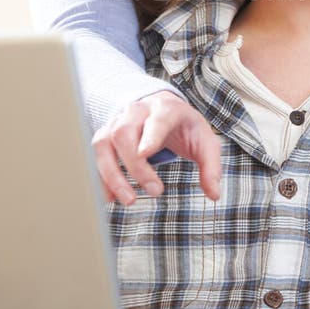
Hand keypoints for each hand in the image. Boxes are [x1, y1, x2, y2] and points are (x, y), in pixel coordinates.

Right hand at [92, 91, 220, 205]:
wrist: (163, 108)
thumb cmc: (185, 127)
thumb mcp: (205, 142)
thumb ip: (211, 166)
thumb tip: (213, 194)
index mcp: (166, 108)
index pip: (156, 119)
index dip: (149, 136)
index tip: (144, 154)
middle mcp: (137, 111)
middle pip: (125, 132)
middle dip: (135, 165)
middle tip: (154, 191)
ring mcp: (118, 120)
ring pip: (104, 142)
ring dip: (113, 174)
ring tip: (129, 200)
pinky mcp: (106, 134)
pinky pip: (96, 154)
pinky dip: (101, 177)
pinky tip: (109, 197)